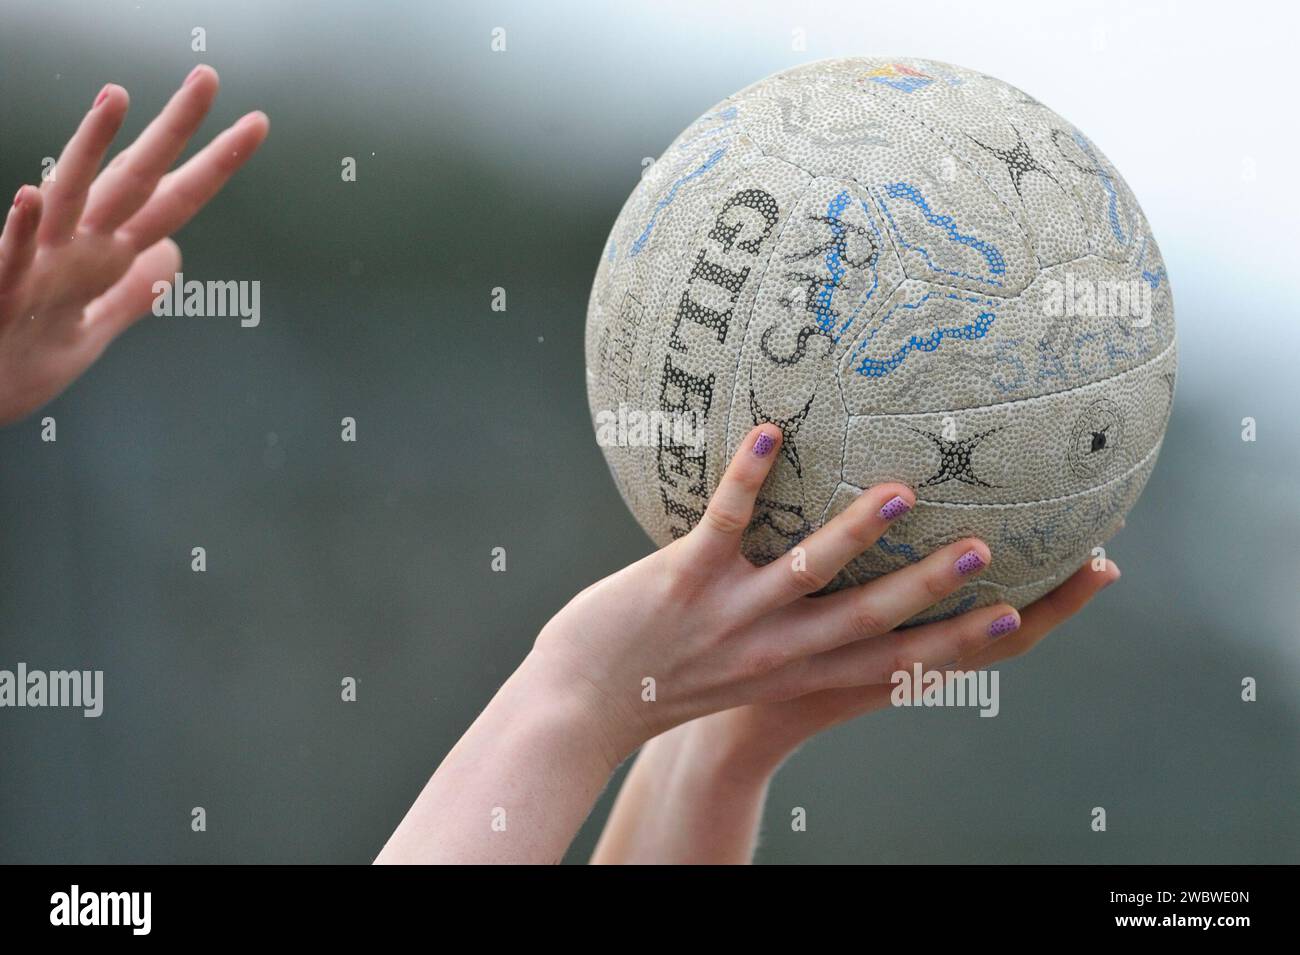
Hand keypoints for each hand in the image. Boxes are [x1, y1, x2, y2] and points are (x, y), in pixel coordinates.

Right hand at [0, 66, 267, 424]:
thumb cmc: (27, 356)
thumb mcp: (96, 329)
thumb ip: (133, 294)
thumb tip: (173, 256)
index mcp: (106, 255)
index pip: (174, 201)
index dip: (215, 166)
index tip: (255, 125)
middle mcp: (78, 246)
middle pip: (136, 178)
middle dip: (173, 131)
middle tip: (208, 78)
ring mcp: (38, 263)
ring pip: (69, 195)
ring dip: (90, 147)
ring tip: (116, 97)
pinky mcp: (1, 292)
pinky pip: (10, 257)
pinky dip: (20, 230)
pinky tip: (30, 198)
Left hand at [531, 424, 1023, 764]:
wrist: (579, 709)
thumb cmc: (660, 679)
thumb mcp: (741, 665)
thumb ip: (787, 628)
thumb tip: (822, 572)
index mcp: (795, 672)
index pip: (892, 663)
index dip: (958, 641)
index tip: (1018, 614)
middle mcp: (774, 650)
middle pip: (867, 621)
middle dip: (930, 590)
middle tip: (987, 551)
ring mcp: (729, 616)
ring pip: (805, 572)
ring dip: (855, 533)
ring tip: (903, 493)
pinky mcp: (680, 582)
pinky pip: (721, 523)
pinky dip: (745, 476)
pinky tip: (769, 429)